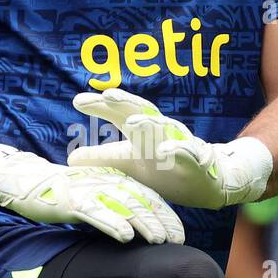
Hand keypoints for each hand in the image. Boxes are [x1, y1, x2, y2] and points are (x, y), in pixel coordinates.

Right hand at [0, 137, 184, 244]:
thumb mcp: (93, 200)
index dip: (166, 217)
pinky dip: (112, 223)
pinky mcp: (73, 200)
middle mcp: (107, 183)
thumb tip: (133, 231)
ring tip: (160, 241)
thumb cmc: (62, 194)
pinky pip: (96, 212)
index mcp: (115, 182)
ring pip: (123, 207)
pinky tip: (126, 237)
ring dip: (144, 224)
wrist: (27, 182)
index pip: (147, 198)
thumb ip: (113, 210)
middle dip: (162, 222)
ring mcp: (91, 191)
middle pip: (141, 203)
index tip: (180, 236)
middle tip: (179, 241)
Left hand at [67, 88, 272, 208]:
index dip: (101, 106)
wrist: (207, 182)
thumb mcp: (129, 165)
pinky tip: (166, 149)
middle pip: (141, 111)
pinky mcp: (198, 161)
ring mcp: (180, 143)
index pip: (119, 113)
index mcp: (142, 132)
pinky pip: (188, 152)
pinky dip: (178, 149)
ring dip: (150, 123)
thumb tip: (70, 157)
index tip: (77, 101)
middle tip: (106, 95)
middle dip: (124, 102)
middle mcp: (160, 132)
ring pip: (165, 129)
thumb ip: (103, 158)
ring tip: (132, 121)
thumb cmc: (164, 169)